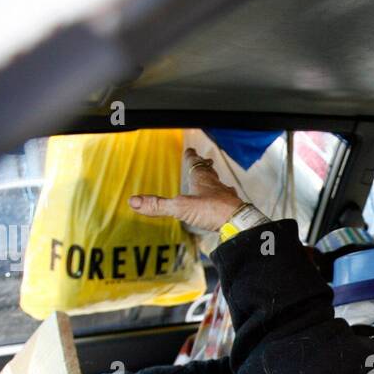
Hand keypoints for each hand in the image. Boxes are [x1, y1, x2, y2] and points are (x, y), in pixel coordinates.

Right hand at [128, 146, 243, 230]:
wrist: (238, 223)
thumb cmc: (212, 210)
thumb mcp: (180, 207)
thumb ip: (158, 205)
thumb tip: (134, 201)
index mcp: (202, 180)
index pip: (196, 164)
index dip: (192, 157)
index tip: (191, 150)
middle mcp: (216, 185)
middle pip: (210, 172)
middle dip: (205, 166)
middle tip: (206, 160)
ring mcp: (227, 197)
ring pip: (220, 185)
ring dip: (215, 182)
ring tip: (213, 181)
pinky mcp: (234, 210)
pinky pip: (227, 201)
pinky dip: (223, 199)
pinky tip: (223, 204)